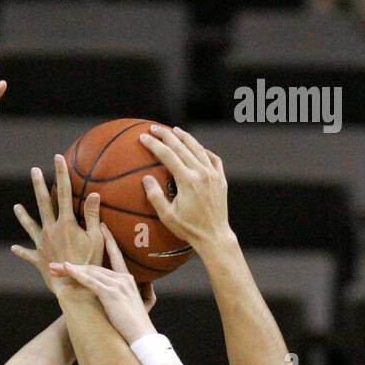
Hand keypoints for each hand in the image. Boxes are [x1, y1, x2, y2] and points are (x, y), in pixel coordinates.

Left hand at [11, 153, 102, 294]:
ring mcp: (42, 244)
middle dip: (38, 185)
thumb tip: (94, 194)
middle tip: (33, 170)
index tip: (58, 158)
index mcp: (66, 223)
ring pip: (31, 226)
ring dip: (23, 216)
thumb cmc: (89, 265)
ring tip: (16, 207)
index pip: (63, 192)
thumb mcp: (97, 239)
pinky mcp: (39, 259)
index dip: (61, 174)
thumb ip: (94, 216)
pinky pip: (28, 254)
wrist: (73, 289)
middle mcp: (51, 230)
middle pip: (43, 203)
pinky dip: (21, 251)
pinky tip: (14, 248)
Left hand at [48, 225, 155, 343]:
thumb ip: (142, 292)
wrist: (142, 337)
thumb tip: (146, 286)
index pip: (116, 255)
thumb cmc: (139, 326)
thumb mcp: (144, 304)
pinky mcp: (110, 293)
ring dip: (69, 269)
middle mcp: (123, 278)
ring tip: (53, 268)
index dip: (108, 240)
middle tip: (57, 262)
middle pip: (94, 265)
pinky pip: (90, 281)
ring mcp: (117, 284)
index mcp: (129, 279)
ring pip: (90, 272)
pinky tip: (65, 269)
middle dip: (74, 264)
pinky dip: (76, 274)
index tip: (101, 226)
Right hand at [137, 125, 229, 252]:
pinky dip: (203, 150)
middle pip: (181, 146)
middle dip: (166, 135)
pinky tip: (197, 148)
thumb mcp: (167, 217)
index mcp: (187, 181)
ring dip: (185, 137)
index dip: (154, 144)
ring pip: (198, 148)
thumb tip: (145, 178)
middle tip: (154, 128)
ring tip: (174, 130)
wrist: (214, 237)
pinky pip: (213, 158)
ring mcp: (213, 174)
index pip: (167, 155)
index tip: (143, 137)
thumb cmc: (189, 230)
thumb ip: (155, 197)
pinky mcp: (221, 178)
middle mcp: (201, 173)